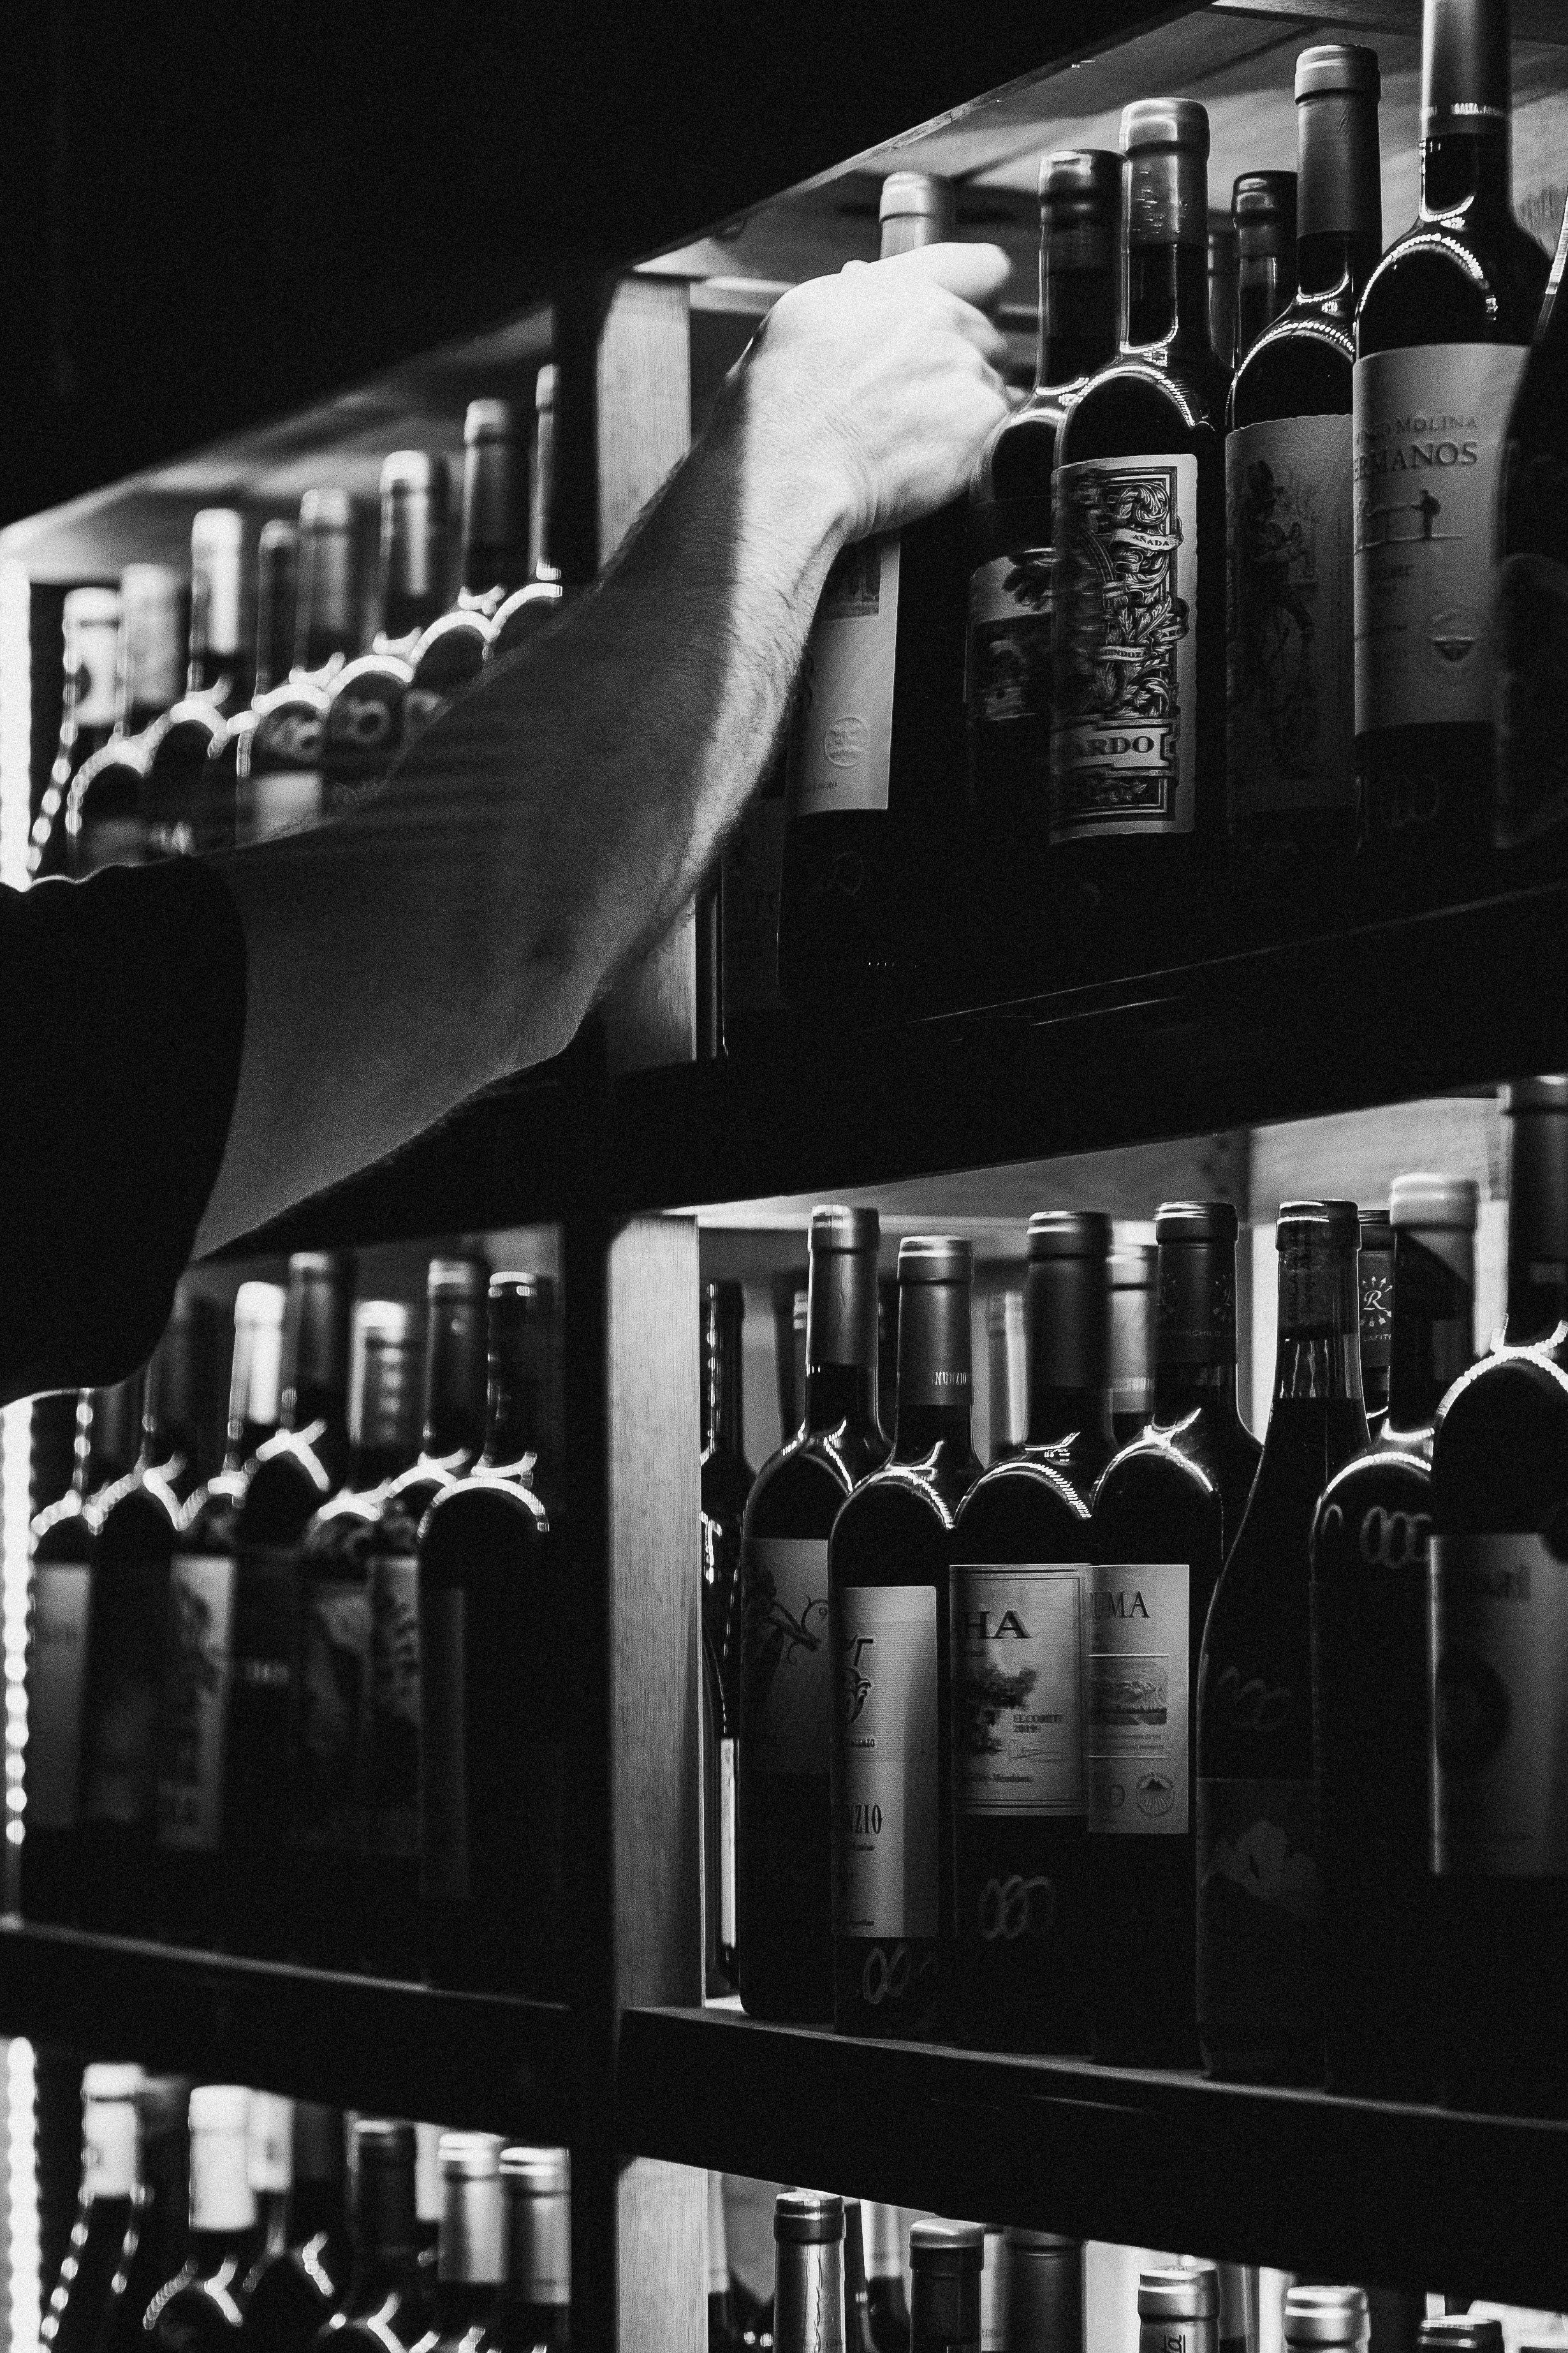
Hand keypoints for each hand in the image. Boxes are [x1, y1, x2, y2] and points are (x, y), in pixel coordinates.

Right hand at [726, 241, 1012, 547]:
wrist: (790, 477)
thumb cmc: (779, 415)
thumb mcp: (800, 322)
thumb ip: (854, 300)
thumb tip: (866, 285)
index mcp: (895, 286)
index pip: (980, 267)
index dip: (980, 295)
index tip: (973, 312)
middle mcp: (937, 317)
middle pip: (984, 335)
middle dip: (960, 364)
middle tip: (916, 402)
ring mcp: (965, 367)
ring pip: (990, 385)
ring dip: (965, 410)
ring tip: (913, 439)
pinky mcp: (981, 420)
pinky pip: (998, 429)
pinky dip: (974, 448)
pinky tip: (929, 461)